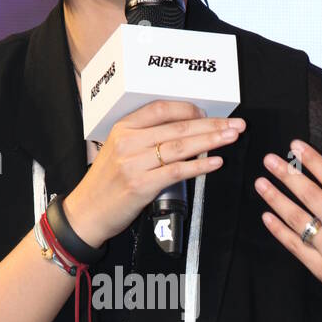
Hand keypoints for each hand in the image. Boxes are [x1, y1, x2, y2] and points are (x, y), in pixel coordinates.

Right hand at [64, 101, 245, 246]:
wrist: (86, 213)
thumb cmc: (105, 184)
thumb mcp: (119, 151)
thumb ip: (145, 139)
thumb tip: (185, 132)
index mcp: (122, 128)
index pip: (161, 109)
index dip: (189, 109)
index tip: (211, 114)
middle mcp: (128, 142)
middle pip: (177, 127)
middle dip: (211, 125)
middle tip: (235, 124)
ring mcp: (134, 163)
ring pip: (180, 147)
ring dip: (211, 141)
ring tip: (231, 138)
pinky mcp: (141, 185)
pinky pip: (177, 171)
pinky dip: (199, 166)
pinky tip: (216, 162)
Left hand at [254, 141, 321, 321]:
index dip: (313, 161)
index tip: (296, 146)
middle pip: (312, 196)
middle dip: (288, 174)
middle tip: (269, 159)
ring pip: (300, 220)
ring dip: (277, 199)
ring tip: (261, 183)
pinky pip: (297, 246)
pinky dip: (280, 231)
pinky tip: (267, 216)